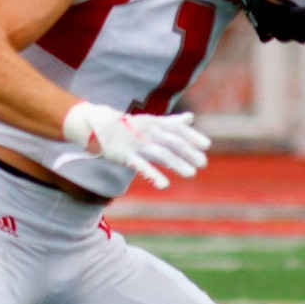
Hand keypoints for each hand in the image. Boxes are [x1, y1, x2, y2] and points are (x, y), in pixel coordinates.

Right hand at [61, 101, 209, 190]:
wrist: (98, 126)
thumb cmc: (129, 126)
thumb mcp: (151, 122)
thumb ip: (172, 122)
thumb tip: (191, 118)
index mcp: (155, 123)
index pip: (176, 128)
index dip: (192, 136)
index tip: (206, 145)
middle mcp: (148, 132)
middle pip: (172, 142)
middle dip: (188, 152)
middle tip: (203, 163)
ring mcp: (137, 144)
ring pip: (160, 154)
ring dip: (177, 164)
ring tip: (191, 174)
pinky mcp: (125, 155)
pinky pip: (141, 166)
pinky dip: (153, 175)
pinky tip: (164, 185)